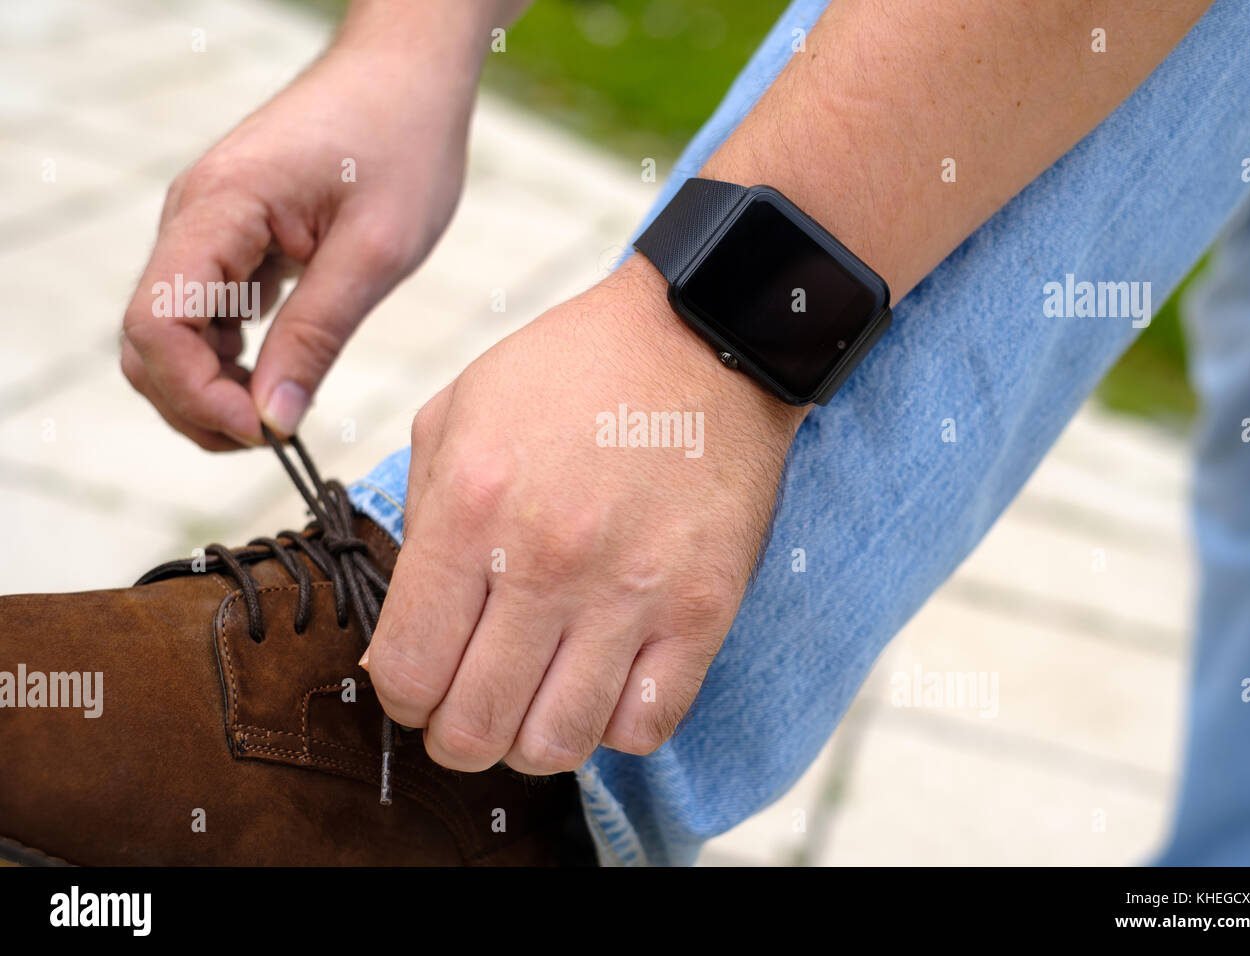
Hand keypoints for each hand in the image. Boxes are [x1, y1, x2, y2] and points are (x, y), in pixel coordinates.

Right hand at [120, 31, 479, 448]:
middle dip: (198, 404)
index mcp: (219, 209)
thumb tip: (275, 418)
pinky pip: (205, 314)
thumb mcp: (376, 251)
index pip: (158, 323)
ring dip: (212, 388)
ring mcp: (207, 228)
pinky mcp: (230, 238)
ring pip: (172, 334)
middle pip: (150, 339)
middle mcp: (194, 218)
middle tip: (275, 437)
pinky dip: (230, 360)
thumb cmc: (402, 145)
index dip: (197, 394)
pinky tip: (280, 376)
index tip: (265, 431)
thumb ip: (318, 335)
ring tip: (280, 417)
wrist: (407, 77)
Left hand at [363, 255, 804, 773]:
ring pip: (557, 744)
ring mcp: (634, 593)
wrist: (701, 341)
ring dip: (531, 742)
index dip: (400, 697)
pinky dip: (613, 726)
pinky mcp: (703, 610)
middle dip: (455, 736)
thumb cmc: (573, 374)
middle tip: (466, 709)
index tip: (416, 685)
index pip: (405, 669)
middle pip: (474, 727)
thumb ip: (418, 519)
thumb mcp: (457, 411)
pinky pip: (646, 726)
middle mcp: (549, 562)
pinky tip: (603, 683)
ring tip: (533, 702)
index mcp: (472, 509)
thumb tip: (404, 626)